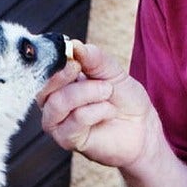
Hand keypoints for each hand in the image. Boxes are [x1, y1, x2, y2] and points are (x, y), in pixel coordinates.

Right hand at [36, 41, 162, 169]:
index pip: (43, 71)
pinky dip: (96, 112)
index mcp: (60, 84)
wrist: (142, 127)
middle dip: (70, 77)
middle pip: (45, 88)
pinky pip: (74, 121)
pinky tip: (109, 111)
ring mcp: (58, 123)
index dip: (54, 62)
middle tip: (98, 77)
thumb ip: (93, 59)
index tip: (74, 56)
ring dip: (87, 94)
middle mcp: (53, 103)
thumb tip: (74, 45)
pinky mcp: (68, 140)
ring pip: (57, 104)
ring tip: (107, 92)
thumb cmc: (125, 100)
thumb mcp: (112, 72)